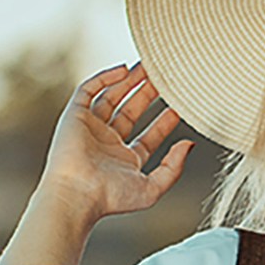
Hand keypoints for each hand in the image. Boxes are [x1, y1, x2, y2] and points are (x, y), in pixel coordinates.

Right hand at [39, 60, 193, 222]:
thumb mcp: (153, 188)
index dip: (164, 121)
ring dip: (129, 82)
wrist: (77, 193)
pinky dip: (105, 78)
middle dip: (147, 95)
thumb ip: (173, 168)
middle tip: (164, 79)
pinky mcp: (75, 116)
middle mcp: (108, 144)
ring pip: (112, 97)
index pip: (149, 136)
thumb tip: (189, 145)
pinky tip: (124, 70)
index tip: (180, 106)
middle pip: (131, 112)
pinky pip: (90, 90)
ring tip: (147, 67)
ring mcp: (91, 128)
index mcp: (125, 162)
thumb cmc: (111, 197)